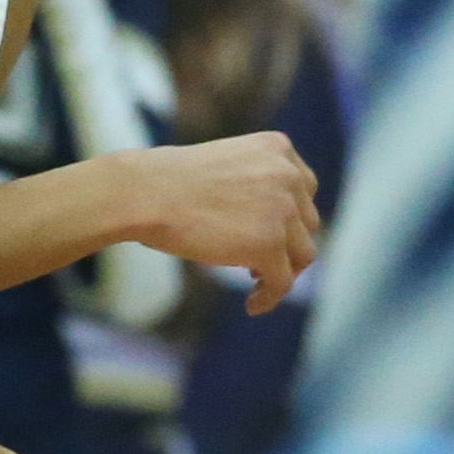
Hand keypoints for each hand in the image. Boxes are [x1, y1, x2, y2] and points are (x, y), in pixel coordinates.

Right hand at [121, 133, 320, 314]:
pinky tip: (252, 305)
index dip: (291, 215)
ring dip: (282, 269)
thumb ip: (254, 184)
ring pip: (302, 254)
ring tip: (254, 281)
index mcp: (277, 148)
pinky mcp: (269, 244)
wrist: (145, 193)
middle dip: (286, 242)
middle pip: (307, 222)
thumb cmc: (167, 182)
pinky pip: (283, 281)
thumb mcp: (223, 166)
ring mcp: (282, 210)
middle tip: (255, 259)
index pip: (304, 187)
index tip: (273, 232)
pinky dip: (270, 297)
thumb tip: (270, 229)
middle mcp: (287, 175)